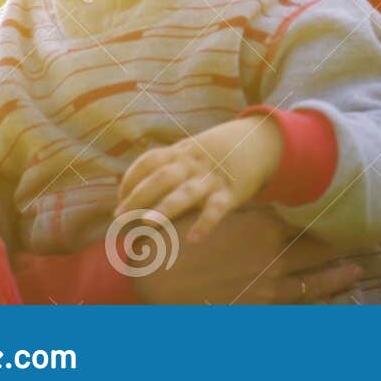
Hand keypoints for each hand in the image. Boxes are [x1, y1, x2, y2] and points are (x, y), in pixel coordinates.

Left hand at [115, 117, 282, 242]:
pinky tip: (194, 239)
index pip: (149, 161)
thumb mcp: (193, 150)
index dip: (131, 178)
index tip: (119, 198)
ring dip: (165, 208)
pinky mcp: (231, 192)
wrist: (261, 141)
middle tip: (119, 218)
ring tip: (147, 224)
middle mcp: (193, 163)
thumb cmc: (218, 152)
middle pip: (162, 177)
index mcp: (181, 152)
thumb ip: (168, 165)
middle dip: (138, 197)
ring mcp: (212, 178)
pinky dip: (205, 223)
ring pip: (185, 192)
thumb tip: (133, 190)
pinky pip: (217, 208)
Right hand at [130, 205, 366, 304]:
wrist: (154, 280)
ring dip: (335, 278)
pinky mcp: (256, 309)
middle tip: (364, 243)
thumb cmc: (181, 239)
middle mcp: (273, 257)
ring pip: (312, 283)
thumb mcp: (216, 214)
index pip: (306, 220)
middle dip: (340, 247)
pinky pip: (292, 307)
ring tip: (353, 273)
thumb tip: (265, 203)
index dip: (326, 217)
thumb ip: (245, 212)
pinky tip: (324, 304)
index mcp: (265, 228)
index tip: (344, 213)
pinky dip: (310, 305)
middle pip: (317, 251)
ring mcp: (267, 287)